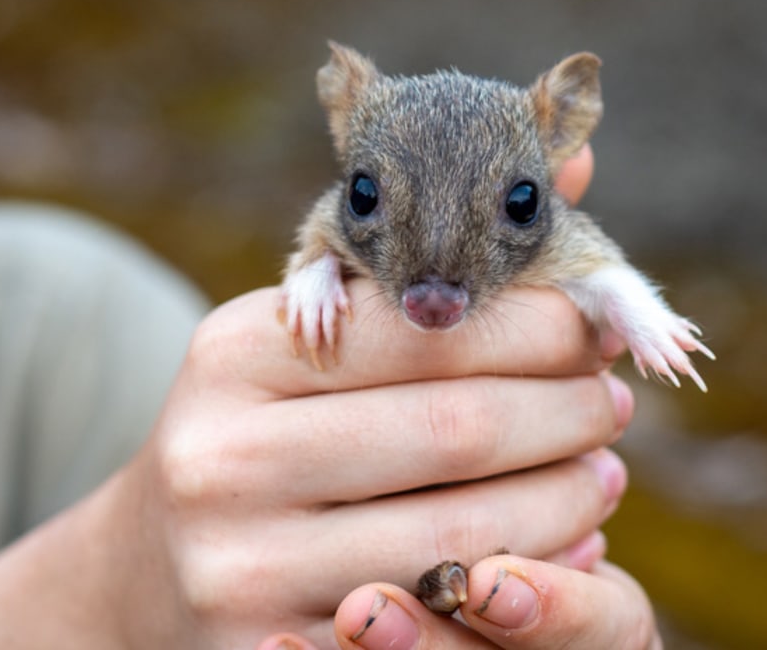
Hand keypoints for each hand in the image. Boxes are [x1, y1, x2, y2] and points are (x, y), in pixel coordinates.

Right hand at [254, 145, 658, 648]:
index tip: (592, 329)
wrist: (154, 565)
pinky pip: (438, 617)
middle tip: (612, 404)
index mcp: (233, 352)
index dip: (534, 326)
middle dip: (563, 413)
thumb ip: (433, 265)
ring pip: (461, 533)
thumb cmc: (263, 426)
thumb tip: (580, 161)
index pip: (422, 326)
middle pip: (453, 430)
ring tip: (603, 474)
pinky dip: (521, 581)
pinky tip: (561, 551)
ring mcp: (240, 566)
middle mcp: (222, 457)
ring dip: (563, 501)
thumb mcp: (313, 336)